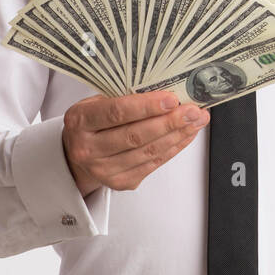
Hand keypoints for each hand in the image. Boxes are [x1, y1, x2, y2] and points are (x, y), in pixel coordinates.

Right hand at [61, 92, 208, 193]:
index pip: (116, 113)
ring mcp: (103, 169)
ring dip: (177, 135)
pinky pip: (153, 164)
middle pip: (135, 136)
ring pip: (148, 151)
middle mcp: (87, 148)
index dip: (146, 106)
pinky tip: (185, 135)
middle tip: (193, 110)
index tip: (172, 99)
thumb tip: (168, 92)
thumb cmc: (92, 122)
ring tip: (196, 120)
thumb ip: (125, 97)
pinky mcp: (120, 182)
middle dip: (169, 122)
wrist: (78, 153)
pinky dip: (173, 148)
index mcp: (79, 121)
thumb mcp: (97, 102)